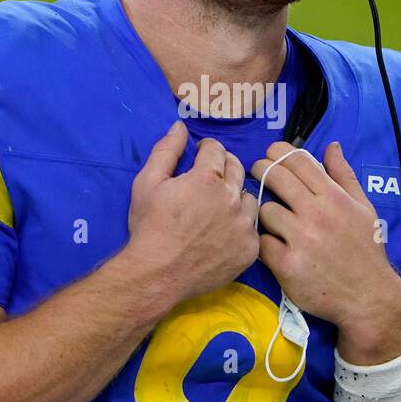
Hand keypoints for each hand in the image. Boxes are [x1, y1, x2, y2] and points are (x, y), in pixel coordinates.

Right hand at [124, 121, 260, 309]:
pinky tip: (224, 232)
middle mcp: (232, 198)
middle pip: (236, 169)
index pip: (216, 149)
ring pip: (249, 198)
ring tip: (219, 208)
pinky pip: (252, 228)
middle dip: (223, 167)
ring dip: (236, 197)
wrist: (157, 274)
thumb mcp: (147, 183)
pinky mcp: (250, 249)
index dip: (206, 150)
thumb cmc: (149, 227)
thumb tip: (181, 127)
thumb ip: (166, 151)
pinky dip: (241, 226)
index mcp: (207, 178)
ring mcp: (244, 225)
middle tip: (209, 178)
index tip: (200, 156)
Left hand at [252, 141, 400, 334]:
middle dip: (261, 171)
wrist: (368, 297)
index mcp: (333, 197)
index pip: (296, 160)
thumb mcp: (364, 208)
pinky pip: (262, 243)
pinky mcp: (287, 265)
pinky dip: (266, 244)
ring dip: (266, 213)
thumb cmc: (366, 250)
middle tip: (258, 175)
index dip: (277, 152)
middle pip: (274, 177)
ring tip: (274, 220)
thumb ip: (344, 175)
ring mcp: (300, 240)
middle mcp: (316, 214)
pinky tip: (275, 246)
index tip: (270, 156)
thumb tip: (331, 146)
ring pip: (265, 210)